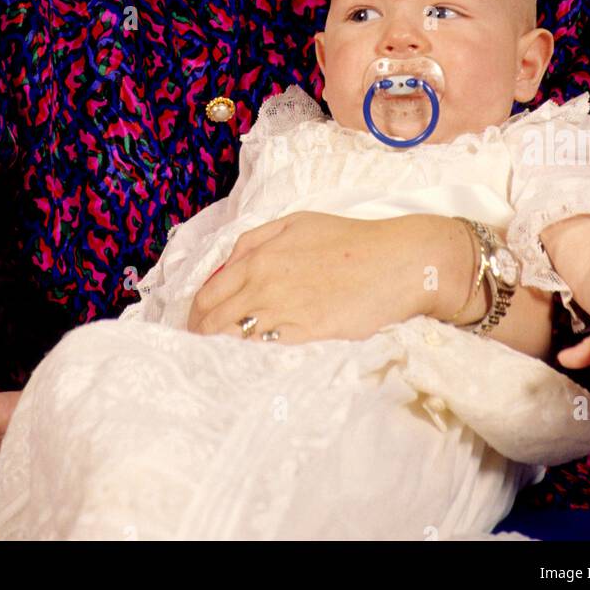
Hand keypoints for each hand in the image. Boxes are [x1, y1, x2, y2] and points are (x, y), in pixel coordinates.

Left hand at [186, 212, 416, 343]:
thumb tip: (226, 266)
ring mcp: (283, 314)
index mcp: (257, 258)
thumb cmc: (348, 239)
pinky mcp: (306, 337)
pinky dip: (252, 361)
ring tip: (220, 363)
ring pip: (234, 342)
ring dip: (222, 353)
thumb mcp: (296, 222)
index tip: (195, 326)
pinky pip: (265, 355)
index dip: (195, 315)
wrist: (394, 262)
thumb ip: (254, 241)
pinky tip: (250, 367)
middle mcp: (263, 287)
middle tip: (201, 350)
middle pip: (213, 323)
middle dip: (201, 338)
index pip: (207, 295)